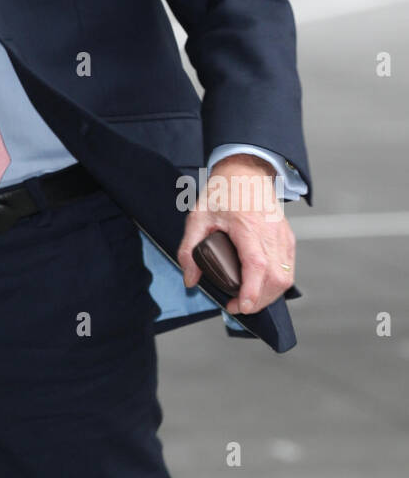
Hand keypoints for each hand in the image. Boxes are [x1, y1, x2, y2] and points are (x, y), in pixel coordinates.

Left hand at [177, 154, 295, 316]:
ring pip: (285, 277)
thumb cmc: (223, 192)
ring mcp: (282, 236)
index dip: (252, 289)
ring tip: (246, 299)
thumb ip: (189, 248)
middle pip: (275, 278)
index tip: (242, 306)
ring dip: (268, 295)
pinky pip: (288, 268)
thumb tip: (190, 280)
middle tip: (235, 306)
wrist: (246, 171)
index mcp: (247, 226)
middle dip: (258, 300)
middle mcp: (270, 233)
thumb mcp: (198, 216)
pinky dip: (276, 283)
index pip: (256, 264)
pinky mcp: (288, 238)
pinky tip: (260, 286)